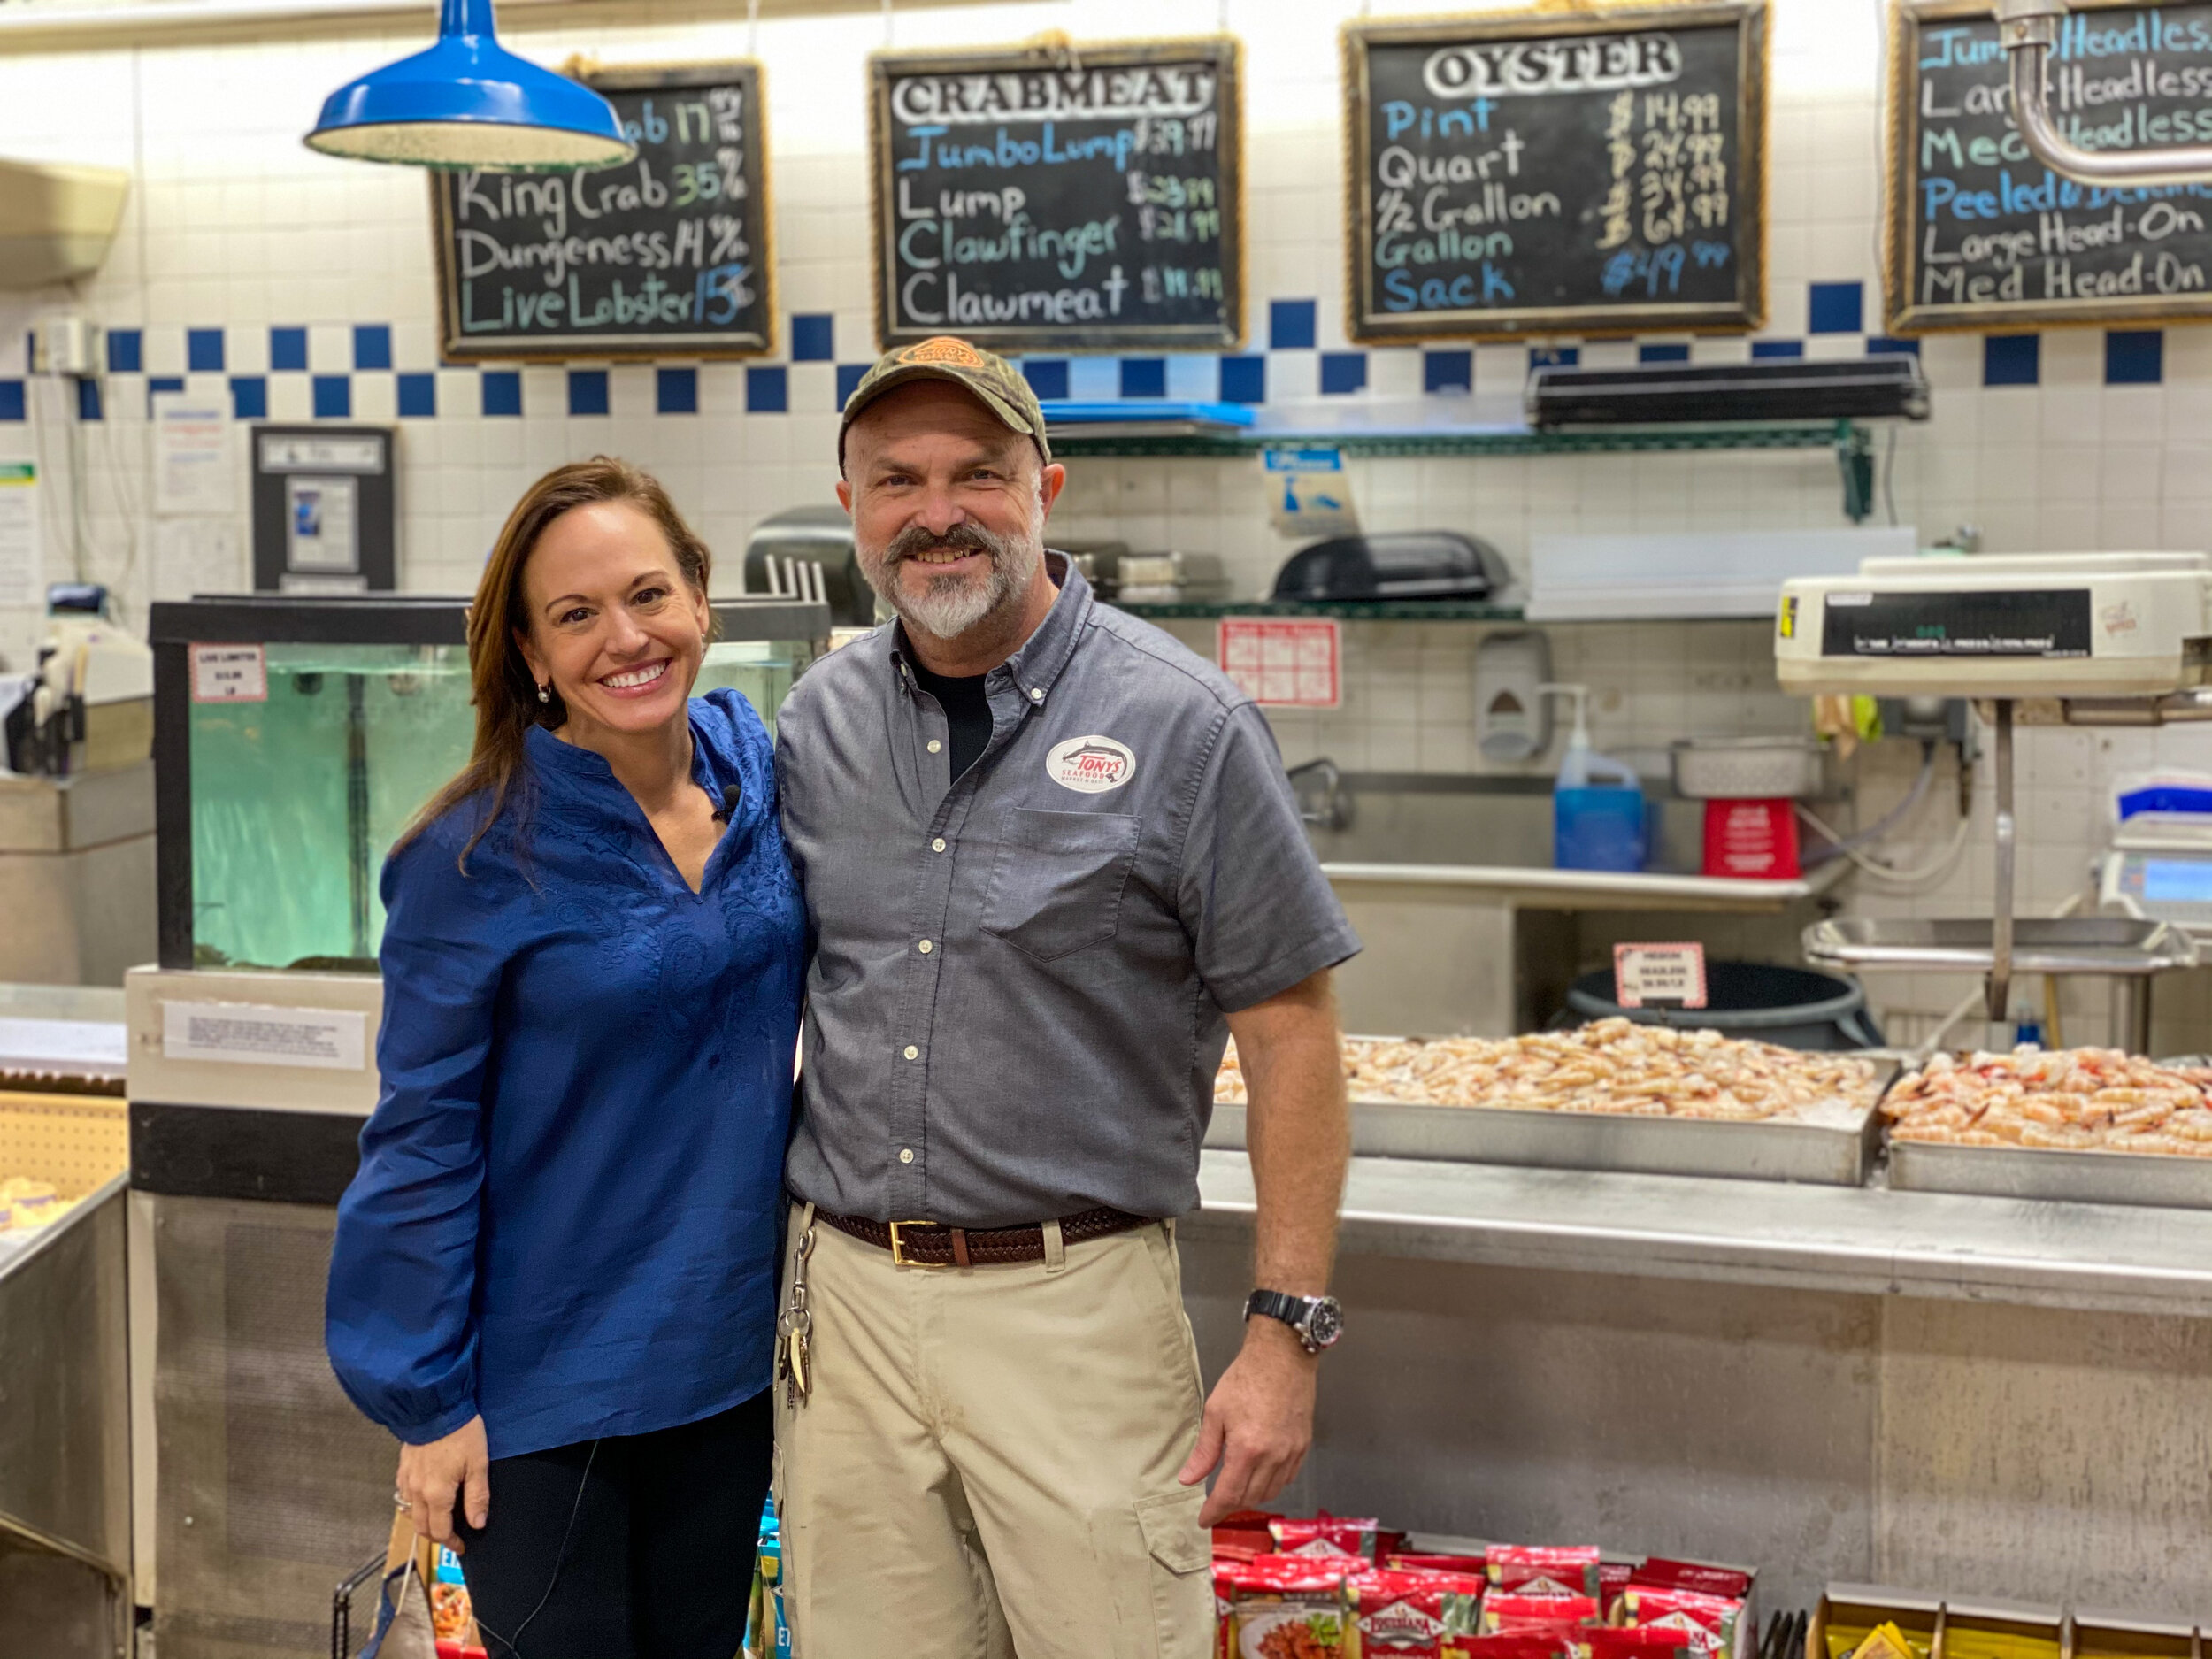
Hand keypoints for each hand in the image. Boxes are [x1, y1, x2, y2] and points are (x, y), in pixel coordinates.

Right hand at [398, 1416, 489, 1546]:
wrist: (435, 1407)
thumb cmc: (461, 1433)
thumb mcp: (477, 1464)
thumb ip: (476, 1497)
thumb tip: (477, 1524)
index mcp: (436, 1495)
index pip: (440, 1531)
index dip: (451, 1542)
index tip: (461, 1547)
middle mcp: (417, 1492)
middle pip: (422, 1527)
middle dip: (437, 1536)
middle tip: (452, 1538)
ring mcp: (407, 1480)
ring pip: (411, 1513)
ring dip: (424, 1521)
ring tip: (441, 1520)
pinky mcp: (403, 1468)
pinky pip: (405, 1495)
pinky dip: (414, 1504)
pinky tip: (426, 1498)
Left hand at [1176, 1320, 1316, 1525]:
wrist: (1283, 1356)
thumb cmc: (1247, 1378)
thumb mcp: (1216, 1412)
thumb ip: (1204, 1451)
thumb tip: (1188, 1478)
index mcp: (1247, 1449)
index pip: (1229, 1495)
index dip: (1214, 1511)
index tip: (1204, 1519)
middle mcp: (1273, 1456)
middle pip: (1251, 1497)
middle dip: (1232, 1504)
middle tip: (1217, 1502)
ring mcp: (1291, 1452)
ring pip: (1271, 1491)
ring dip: (1252, 1496)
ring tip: (1237, 1489)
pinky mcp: (1303, 1445)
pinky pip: (1288, 1478)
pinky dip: (1272, 1484)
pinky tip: (1261, 1475)